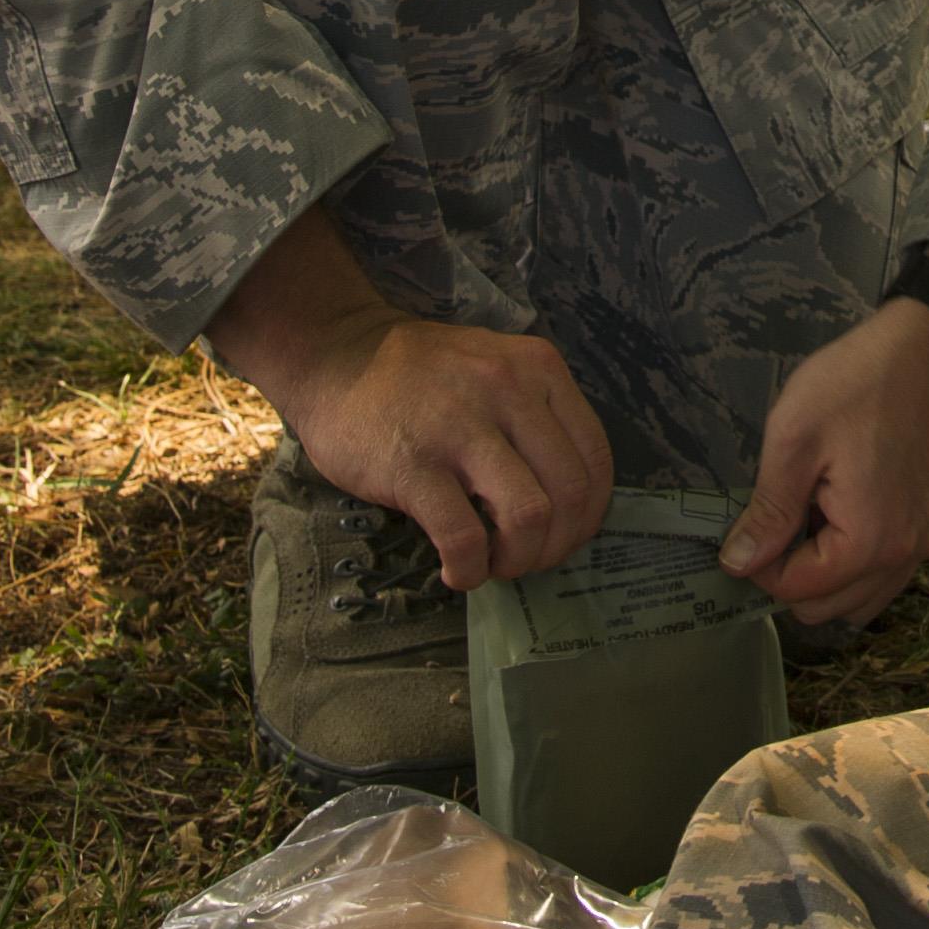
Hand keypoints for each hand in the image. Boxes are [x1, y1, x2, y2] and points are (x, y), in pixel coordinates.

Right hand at [277, 304, 617, 591]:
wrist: (334, 356)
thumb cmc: (420, 373)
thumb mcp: (495, 366)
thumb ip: (535, 414)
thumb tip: (569, 498)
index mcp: (538, 368)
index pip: (595, 456)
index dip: (589, 513)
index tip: (566, 536)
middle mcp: (508, 391)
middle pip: (570, 492)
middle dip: (557, 545)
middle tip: (527, 559)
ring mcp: (460, 427)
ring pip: (529, 516)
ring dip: (519, 559)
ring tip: (494, 565)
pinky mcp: (413, 465)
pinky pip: (465, 537)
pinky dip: (471, 569)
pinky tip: (458, 572)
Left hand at [722, 298, 928, 626]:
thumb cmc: (857, 383)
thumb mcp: (795, 438)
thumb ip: (769, 510)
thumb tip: (738, 564)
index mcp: (869, 541)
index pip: (796, 591)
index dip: (759, 566)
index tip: (750, 522)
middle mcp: (904, 556)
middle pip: (828, 608)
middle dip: (792, 575)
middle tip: (777, 517)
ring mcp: (924, 542)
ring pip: (860, 600)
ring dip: (825, 577)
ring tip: (808, 517)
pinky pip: (887, 575)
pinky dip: (856, 564)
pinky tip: (839, 515)